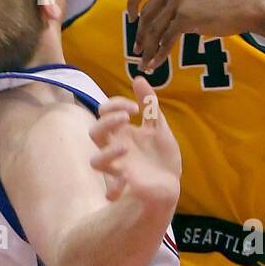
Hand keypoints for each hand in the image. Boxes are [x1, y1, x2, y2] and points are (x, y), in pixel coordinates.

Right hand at [89, 76, 180, 203]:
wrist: (171, 183)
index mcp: (122, 132)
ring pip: (95, 161)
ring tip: (125, 148)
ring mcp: (118, 167)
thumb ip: (148, 105)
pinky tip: (128, 179)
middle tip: (126, 118)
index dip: (115, 104)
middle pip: (94, 132)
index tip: (135, 107)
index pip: (105, 112)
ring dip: (108, 152)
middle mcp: (115, 148)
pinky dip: (115, 185)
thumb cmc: (160, 155)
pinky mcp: (125, 186)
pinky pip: (111, 187)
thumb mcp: (158, 126)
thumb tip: (138, 78)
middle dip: (107, 122)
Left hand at [127, 0, 260, 70]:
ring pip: (154, 29)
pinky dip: (159, 55)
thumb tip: (163, 6)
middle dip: (139, 34)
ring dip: (147, 48)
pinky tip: (156, 64)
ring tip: (144, 61)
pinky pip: (166, 40)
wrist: (246, 5)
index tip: (131, 17)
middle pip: (146, 13)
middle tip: (137, 48)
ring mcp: (179, 0)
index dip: (131, 2)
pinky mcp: (186, 18)